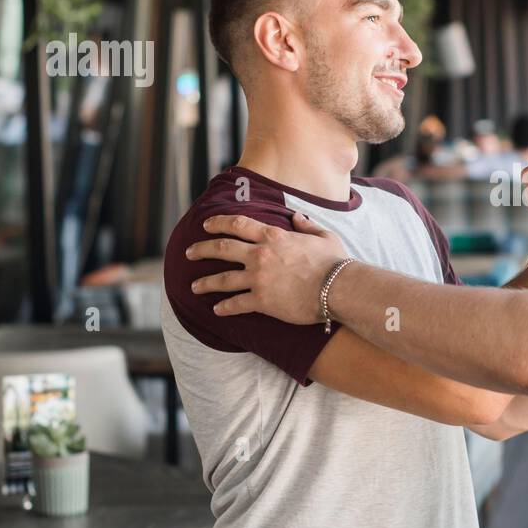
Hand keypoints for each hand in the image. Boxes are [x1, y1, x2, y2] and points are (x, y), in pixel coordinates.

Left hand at [187, 213, 346, 323]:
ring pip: (222, 279)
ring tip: (194, 286)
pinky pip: (235, 304)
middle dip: (201, 249)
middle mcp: (260, 254)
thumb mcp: (324, 236)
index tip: (206, 224)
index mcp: (273, 236)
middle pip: (221, 248)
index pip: (238, 224)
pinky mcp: (261, 301)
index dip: (218, 222)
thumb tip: (297, 217)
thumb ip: (307, 225)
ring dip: (205, 283)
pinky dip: (224, 307)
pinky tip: (217, 310)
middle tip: (189, 253)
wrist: (339, 288)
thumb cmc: (335, 262)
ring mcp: (258, 278)